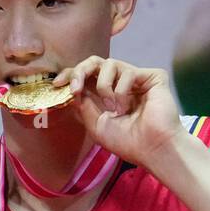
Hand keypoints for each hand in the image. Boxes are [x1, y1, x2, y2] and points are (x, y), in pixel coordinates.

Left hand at [53, 57, 185, 169]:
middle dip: (80, 71)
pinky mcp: (152, 76)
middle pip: (95, 61)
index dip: (70, 74)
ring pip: (110, 64)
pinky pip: (128, 72)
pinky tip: (129, 107)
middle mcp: (120, 83)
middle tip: (75, 87)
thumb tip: (74, 89)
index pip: (86, 75)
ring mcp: (136, 78)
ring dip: (104, 87)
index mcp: (106, 94)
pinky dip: (122, 91)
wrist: (151, 149)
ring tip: (114, 109)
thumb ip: (83, 105)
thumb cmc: (127, 142)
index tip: (57, 84)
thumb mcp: (96, 125)